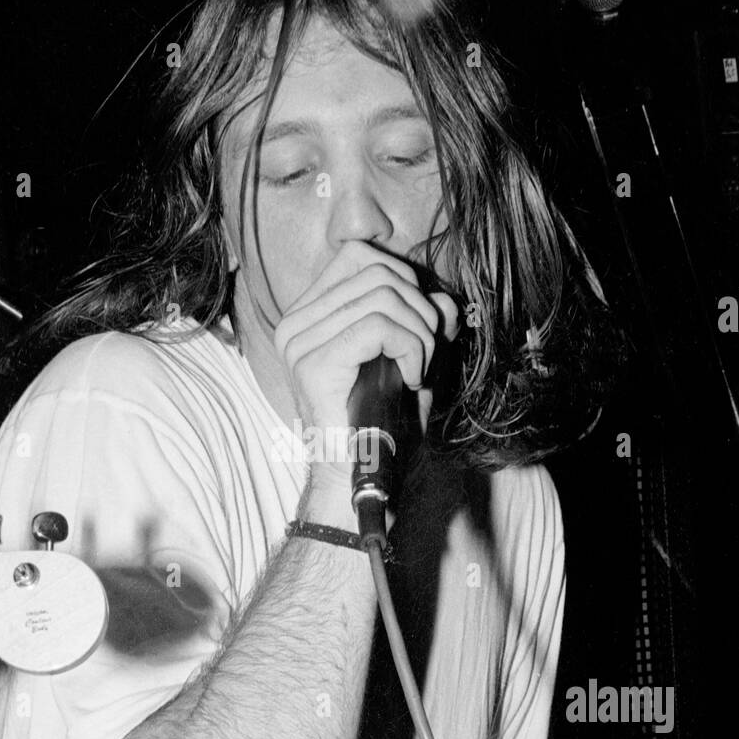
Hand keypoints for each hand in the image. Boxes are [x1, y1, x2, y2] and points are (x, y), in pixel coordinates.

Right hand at [274, 241, 458, 454]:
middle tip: (425, 357)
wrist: (358, 483)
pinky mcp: (315, 364)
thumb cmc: (381, 429)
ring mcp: (300, 343)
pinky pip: (381, 326)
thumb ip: (424, 325)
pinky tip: (412, 380)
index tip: (418, 328)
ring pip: (384, 295)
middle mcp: (295, 323)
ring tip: (418, 372)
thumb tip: (443, 298)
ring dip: (420, 334)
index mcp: (308, 316)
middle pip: (377, 270)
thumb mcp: (410, 363)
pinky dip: (412, 349)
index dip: (404, 281)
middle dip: (419, 309)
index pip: (359, 256)